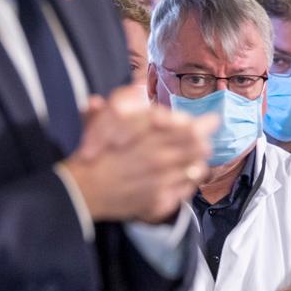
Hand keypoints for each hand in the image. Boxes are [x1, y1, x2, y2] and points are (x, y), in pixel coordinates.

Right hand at [62, 97, 213, 222]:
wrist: (79, 191)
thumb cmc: (92, 153)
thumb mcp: (106, 120)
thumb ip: (126, 103)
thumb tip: (138, 88)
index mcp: (150, 137)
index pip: (192, 128)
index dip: (205, 124)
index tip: (211, 121)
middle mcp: (160, 158)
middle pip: (200, 148)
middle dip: (203, 142)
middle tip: (203, 139)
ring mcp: (161, 182)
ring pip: (197, 169)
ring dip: (197, 162)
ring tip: (193, 159)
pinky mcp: (160, 202)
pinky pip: (186, 190)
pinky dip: (187, 182)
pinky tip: (180, 177)